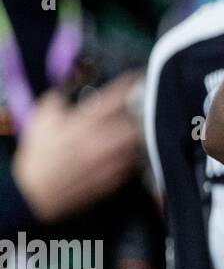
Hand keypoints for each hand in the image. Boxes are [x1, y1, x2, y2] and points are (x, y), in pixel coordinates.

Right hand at [11, 73, 145, 222]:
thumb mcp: (43, 118)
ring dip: (142, 132)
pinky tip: (131, 150)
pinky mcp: (114, 178)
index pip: (116, 97)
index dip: (131, 84)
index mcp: (84, 122)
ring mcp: (110, 160)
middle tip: (143, 105)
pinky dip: (136, 153)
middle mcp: (101, 140)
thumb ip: (59, 96)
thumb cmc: (39, 154)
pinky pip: (135, 162)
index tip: (139, 77)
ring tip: (141, 126)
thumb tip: (71, 81)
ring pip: (139, 141)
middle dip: (142, 111)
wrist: (35, 192)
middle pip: (137, 120)